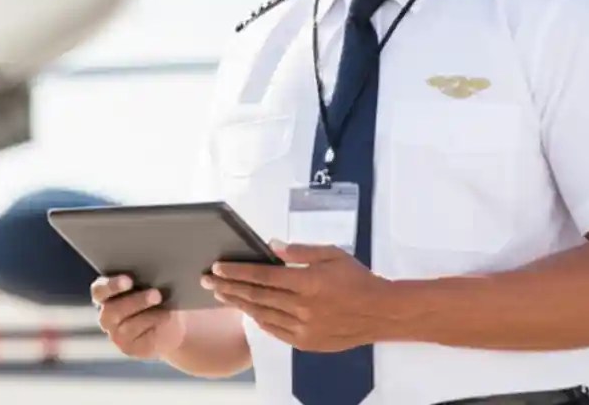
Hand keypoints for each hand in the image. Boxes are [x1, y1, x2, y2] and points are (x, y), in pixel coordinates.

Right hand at [91, 274, 186, 359]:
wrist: (172, 323)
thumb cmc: (160, 294)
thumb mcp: (154, 282)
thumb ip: (149, 277)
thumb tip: (161, 276)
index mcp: (105, 294)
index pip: (100, 290)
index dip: (111, 285)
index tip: (128, 280)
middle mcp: (107, 315)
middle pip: (112, 310)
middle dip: (135, 301)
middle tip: (156, 294)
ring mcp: (116, 335)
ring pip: (127, 328)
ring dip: (148, 317)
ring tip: (166, 310)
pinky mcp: (130, 349)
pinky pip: (140, 341)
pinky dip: (155, 331)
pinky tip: (166, 322)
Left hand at [203, 241, 388, 351]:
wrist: (381, 313)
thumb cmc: (358, 280)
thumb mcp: (332, 254)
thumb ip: (300, 250)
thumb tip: (272, 246)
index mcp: (307, 282)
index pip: (263, 275)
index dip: (237, 271)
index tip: (218, 268)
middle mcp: (302, 307)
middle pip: (256, 296)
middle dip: (229, 287)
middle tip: (208, 280)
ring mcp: (303, 328)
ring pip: (262, 315)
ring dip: (239, 304)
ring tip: (221, 295)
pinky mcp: (306, 343)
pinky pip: (275, 331)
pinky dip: (259, 321)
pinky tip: (248, 312)